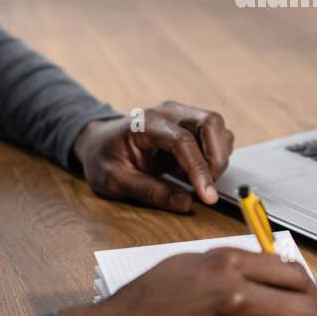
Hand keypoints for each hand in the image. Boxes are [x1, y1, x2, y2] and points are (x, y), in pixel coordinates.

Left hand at [72, 100, 234, 212]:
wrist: (98, 142)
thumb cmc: (102, 158)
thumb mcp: (114, 180)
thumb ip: (149, 191)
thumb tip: (185, 203)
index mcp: (146, 122)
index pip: (182, 140)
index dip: (198, 168)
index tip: (207, 196)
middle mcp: (168, 112)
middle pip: (210, 123)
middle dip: (217, 158)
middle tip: (207, 187)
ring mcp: (181, 115)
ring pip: (217, 128)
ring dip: (217, 157)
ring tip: (196, 180)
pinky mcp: (189, 125)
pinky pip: (215, 136)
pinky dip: (214, 156)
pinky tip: (194, 172)